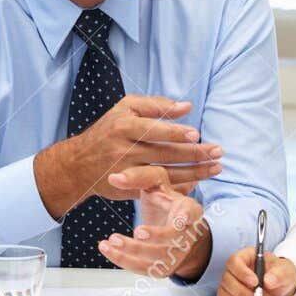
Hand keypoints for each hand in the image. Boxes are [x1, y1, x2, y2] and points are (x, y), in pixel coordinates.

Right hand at [34, 95, 223, 217]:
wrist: (78, 164)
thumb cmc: (108, 131)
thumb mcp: (124, 110)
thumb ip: (155, 106)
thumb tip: (187, 107)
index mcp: (123, 127)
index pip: (153, 130)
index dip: (175, 133)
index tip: (196, 135)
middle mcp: (124, 150)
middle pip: (164, 153)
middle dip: (193, 154)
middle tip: (217, 152)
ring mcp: (127, 173)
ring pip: (165, 173)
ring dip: (194, 172)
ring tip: (216, 167)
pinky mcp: (130, 189)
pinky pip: (159, 188)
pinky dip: (180, 186)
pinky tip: (198, 182)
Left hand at [95, 167, 210, 278]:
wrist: (170, 228)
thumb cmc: (163, 201)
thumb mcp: (155, 183)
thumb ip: (139, 177)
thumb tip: (114, 177)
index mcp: (189, 209)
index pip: (192, 213)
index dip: (187, 218)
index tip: (181, 220)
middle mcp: (186, 234)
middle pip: (174, 239)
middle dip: (156, 236)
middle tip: (138, 231)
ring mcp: (176, 254)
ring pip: (157, 257)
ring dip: (133, 251)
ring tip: (112, 240)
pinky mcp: (163, 268)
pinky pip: (143, 268)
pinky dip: (123, 260)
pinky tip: (107, 250)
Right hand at [215, 248, 295, 295]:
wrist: (279, 286)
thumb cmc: (279, 274)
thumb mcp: (284, 271)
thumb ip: (278, 274)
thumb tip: (269, 280)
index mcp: (245, 257)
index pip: (234, 261)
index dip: (242, 272)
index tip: (255, 282)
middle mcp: (235, 271)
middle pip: (227, 280)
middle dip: (242, 292)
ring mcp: (231, 286)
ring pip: (223, 294)